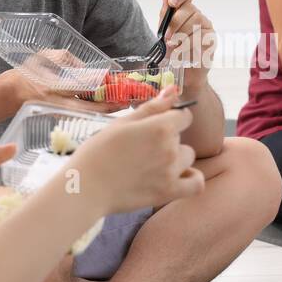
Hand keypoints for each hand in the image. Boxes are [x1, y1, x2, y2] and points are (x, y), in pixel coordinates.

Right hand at [0, 68, 123, 115]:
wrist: (11, 94)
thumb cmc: (28, 72)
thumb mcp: (44, 56)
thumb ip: (66, 58)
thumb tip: (86, 67)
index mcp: (52, 86)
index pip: (80, 86)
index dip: (98, 84)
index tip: (113, 80)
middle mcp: (57, 102)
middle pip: (89, 107)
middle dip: (109, 105)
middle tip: (126, 100)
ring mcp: (59, 113)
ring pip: (87, 114)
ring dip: (106, 110)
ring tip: (123, 104)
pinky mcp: (60, 118)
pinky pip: (82, 116)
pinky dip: (95, 112)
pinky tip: (108, 107)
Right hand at [68, 85, 204, 213]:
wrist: (86, 187)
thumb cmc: (98, 152)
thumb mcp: (123, 122)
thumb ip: (152, 107)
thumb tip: (173, 90)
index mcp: (160, 127)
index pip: (184, 116)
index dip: (172, 119)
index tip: (157, 126)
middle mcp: (170, 148)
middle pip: (182, 138)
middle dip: (168, 140)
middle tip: (142, 149)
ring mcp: (171, 171)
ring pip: (188, 158)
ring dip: (176, 159)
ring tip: (151, 164)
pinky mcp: (168, 192)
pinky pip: (196, 184)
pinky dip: (192, 179)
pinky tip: (179, 177)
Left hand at [157, 0, 215, 89]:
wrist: (183, 73)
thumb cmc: (174, 50)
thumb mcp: (164, 31)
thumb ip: (165, 14)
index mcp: (186, 10)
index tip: (171, 3)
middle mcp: (199, 15)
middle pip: (190, 9)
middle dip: (175, 22)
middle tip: (167, 36)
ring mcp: (207, 27)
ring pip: (196, 22)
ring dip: (181, 34)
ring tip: (172, 45)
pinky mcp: (212, 39)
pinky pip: (200, 37)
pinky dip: (186, 45)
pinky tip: (179, 52)